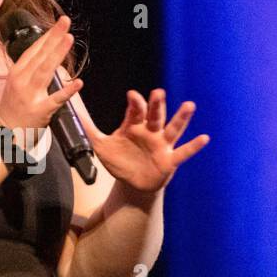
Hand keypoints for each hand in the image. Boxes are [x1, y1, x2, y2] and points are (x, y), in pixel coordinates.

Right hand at [0, 15, 82, 134]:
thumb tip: (47, 49)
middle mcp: (22, 81)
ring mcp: (30, 95)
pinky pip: (55, 100)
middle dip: (54, 37)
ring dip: (58, 53)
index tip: (59, 24)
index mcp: (17, 72)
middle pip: (40, 55)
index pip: (33, 50)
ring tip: (69, 39)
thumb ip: (30, 67)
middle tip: (66, 22)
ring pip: (45, 70)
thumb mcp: (17, 82)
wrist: (3, 133)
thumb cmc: (13, 106)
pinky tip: (78, 83)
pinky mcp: (39, 111)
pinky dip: (67, 91)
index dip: (47, 36)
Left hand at [79, 89, 208, 192]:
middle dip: (156, 105)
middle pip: (155, 115)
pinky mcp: (170, 160)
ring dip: (181, 118)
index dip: (135, 103)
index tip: (131, 96)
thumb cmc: (120, 161)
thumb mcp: (101, 146)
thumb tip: (72, 111)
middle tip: (158, 92)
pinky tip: (204, 137)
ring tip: (189, 106)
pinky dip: (194, 146)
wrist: (132, 183)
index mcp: (134, 126)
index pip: (136, 111)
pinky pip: (183, 152)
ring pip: (172, 129)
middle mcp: (150, 132)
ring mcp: (162, 145)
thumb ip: (89, 129)